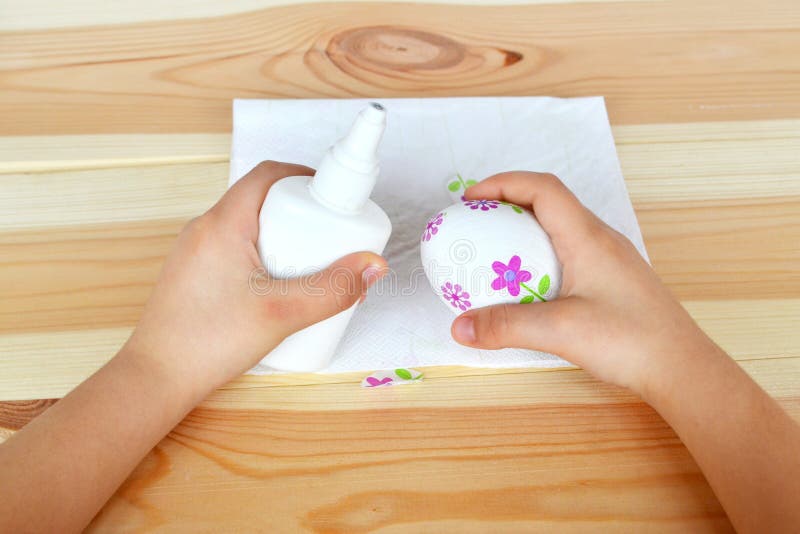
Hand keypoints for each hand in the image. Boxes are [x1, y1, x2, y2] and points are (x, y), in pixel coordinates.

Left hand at [125, 161, 385, 395]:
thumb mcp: (282, 314)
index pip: (269, 175)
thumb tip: (374, 264)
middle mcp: (204, 228)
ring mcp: (195, 251)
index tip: (334, 200)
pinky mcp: (194, 274)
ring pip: (249, 226)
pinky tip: (279, 290)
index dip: (306, 178)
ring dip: (284, 238)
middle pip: (262, 200)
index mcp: (223, 223)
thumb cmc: (209, 342)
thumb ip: (333, 289)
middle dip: (301, 214)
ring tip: (310, 269)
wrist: (154, 379)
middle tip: (330, 241)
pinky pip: (236, 249)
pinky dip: (264, 256)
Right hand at [450, 171, 717, 396]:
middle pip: (550, 201)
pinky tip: (528, 284)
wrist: (681, 368)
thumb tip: (459, 327)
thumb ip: (506, 326)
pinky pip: (568, 251)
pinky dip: (539, 254)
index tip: (470, 199)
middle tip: (475, 223)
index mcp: (587, 237)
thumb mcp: (560, 331)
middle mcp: (600, 239)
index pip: (543, 188)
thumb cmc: (629, 341)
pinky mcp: (612, 280)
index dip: (503, 183)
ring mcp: (609, 259)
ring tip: (494, 250)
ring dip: (523, 229)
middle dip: (507, 203)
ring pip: (560, 227)